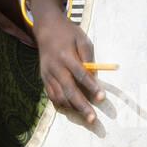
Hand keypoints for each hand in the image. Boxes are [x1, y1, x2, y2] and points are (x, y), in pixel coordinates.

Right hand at [33, 12, 102, 126]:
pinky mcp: (44, 78)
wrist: (46, 28)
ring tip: (86, 116)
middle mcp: (54, 67)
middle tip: (93, 118)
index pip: (80, 74)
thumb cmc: (68, 33)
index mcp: (65, 56)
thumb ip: (88, 57)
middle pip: (69, 90)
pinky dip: (62, 104)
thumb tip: (94, 76)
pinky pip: (52, 95)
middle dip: (82, 106)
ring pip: (59, 96)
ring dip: (73, 108)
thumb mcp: (82, 39)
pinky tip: (72, 109)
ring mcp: (47, 74)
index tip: (102, 97)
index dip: (92, 87)